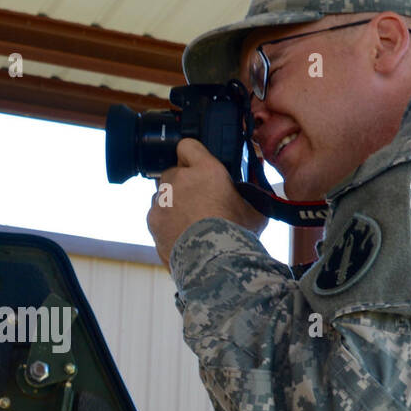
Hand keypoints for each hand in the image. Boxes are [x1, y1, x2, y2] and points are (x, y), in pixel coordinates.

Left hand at [147, 138, 267, 267]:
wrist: (214, 265)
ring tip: (189, 223)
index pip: (188, 146)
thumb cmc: (237, 237)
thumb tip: (258, 191)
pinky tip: (180, 235)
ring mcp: (162, 200)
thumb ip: (251, 194)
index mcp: (206, 170)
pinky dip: (165, 222)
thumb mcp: (255, 210)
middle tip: (197, 201)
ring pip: (163, 194)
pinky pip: (156, 214)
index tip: (196, 166)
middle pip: (173, 172)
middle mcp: (179, 179)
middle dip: (182, 184)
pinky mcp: (152, 220)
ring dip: (172, 203)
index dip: (192, 156)